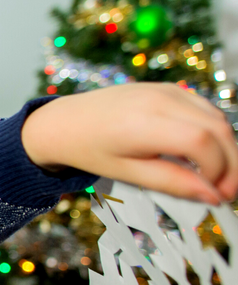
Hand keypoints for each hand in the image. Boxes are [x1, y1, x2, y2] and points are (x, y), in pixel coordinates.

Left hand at [22, 83, 237, 203]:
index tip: (218, 193)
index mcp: (144, 123)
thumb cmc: (89, 149)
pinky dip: (213, 130)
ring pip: (216, 116)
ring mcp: (165, 89)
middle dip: (232, 162)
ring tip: (216, 176)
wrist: (64, 121)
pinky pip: (203, 107)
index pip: (202, 141)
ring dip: (226, 147)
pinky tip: (204, 154)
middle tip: (227, 190)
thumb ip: (171, 182)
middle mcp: (158, 100)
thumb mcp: (126, 173)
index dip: (219, 169)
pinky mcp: (167, 87)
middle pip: (218, 128)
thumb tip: (212, 196)